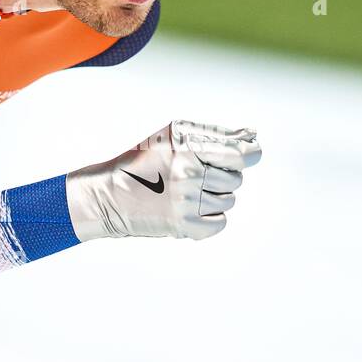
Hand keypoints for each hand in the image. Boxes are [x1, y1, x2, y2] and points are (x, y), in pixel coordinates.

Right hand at [65, 120, 261, 239]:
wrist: (109, 196)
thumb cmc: (142, 161)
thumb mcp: (173, 136)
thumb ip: (215, 135)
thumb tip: (252, 137)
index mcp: (187, 149)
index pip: (240, 155)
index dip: (250, 154)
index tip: (250, 154)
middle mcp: (189, 176)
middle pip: (236, 179)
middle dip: (222, 176)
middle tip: (196, 175)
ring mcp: (187, 203)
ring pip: (229, 201)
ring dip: (215, 197)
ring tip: (189, 192)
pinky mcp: (184, 226)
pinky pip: (220, 223)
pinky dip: (210, 218)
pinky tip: (191, 209)